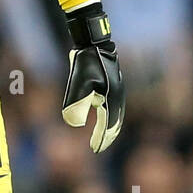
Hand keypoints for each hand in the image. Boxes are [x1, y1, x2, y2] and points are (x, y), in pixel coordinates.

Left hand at [61, 6, 124, 152]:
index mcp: (111, 98)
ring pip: (115, 114)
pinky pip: (112, 106)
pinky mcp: (112, 85)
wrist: (93, 43)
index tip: (95, 149)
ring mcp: (116, 90)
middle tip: (98, 147)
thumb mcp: (77, 84)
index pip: (108, 125)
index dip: (101, 138)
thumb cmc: (85, 62)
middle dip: (107, 136)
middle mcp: (117, 95)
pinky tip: (101, 116)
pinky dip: (109, 116)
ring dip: (109, 127)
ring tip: (101, 137)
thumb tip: (74, 124)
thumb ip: (76, 105)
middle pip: (115, 122)